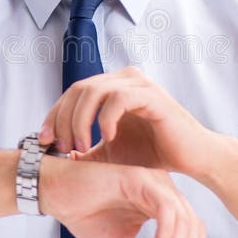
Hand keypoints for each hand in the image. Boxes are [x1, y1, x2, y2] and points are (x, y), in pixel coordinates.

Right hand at [38, 154, 205, 237]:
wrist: (59, 196)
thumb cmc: (87, 215)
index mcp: (161, 203)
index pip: (193, 228)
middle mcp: (162, 190)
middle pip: (193, 224)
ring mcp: (153, 182)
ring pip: (182, 219)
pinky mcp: (140, 179)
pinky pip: (166, 209)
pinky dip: (166, 233)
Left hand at [39, 66, 210, 177]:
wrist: (192, 159)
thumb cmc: (154, 154)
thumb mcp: (110, 152)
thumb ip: (86, 147)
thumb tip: (56, 149)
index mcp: (113, 87)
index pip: (73, 93)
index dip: (54, 115)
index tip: (44, 141)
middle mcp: (124, 79)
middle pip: (78, 89)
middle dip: (63, 120)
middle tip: (62, 148)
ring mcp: (139, 84)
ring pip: (93, 91)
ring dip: (80, 121)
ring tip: (81, 147)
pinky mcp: (152, 96)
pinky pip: (118, 99)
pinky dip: (106, 119)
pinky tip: (108, 139)